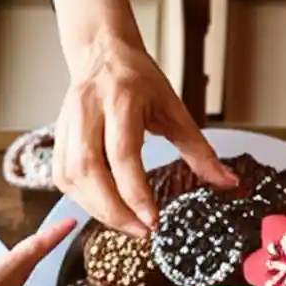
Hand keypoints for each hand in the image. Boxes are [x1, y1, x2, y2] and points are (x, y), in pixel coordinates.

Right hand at [50, 0, 235, 235]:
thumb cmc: (138, 79)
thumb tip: (228, 183)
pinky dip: (82, 199)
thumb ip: (199, 150)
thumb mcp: (175, 108)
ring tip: (126, 225)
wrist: (101, 53)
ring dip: (96, 208)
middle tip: (141, 232)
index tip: (153, 220)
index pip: (122, 154)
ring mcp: (67, 122)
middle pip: (88, 170)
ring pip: (70, 176)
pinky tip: (104, 208)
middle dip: (113, 210)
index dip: (135, 192)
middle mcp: (88, 110)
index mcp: (121, 100)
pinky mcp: (57, 135)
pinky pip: (62, 176)